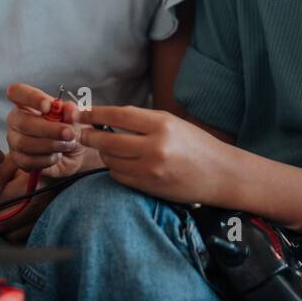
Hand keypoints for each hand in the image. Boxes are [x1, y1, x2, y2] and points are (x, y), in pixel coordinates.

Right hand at [0, 84, 95, 195]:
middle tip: (69, 133)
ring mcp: (14, 140)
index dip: (30, 98)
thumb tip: (68, 109)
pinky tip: (57, 156)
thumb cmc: (69, 128)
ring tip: (67, 145)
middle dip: (48, 129)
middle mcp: (16, 119)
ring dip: (50, 145)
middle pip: (22, 121)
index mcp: (27, 103)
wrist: (73, 152)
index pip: (16, 92)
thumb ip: (72, 112)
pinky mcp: (18, 159)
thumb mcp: (75, 118)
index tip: (48, 106)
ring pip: (24, 143)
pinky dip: (46, 160)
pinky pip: (27, 161)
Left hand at [0, 152, 54, 241]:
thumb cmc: (35, 162)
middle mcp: (40, 204)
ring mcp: (43, 216)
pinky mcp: (44, 224)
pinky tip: (1, 222)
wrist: (61, 168)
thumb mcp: (15, 161)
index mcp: (32, 185)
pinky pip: (20, 237)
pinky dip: (8, 233)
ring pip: (11, 234)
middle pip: (2, 222)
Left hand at [73, 105, 225, 203]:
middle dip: (90, 136)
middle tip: (83, 134)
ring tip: (109, 149)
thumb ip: (142, 120)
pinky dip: (115, 169)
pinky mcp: (149, 187)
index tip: (81, 114)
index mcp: (162, 124)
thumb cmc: (197, 145)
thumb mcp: (173, 123)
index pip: (118, 115)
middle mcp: (155, 147)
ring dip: (105, 153)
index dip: (95, 114)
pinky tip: (122, 163)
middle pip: (108, 140)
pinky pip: (119, 176)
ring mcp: (151, 169)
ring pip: (111, 160)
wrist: (220, 174)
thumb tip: (107, 118)